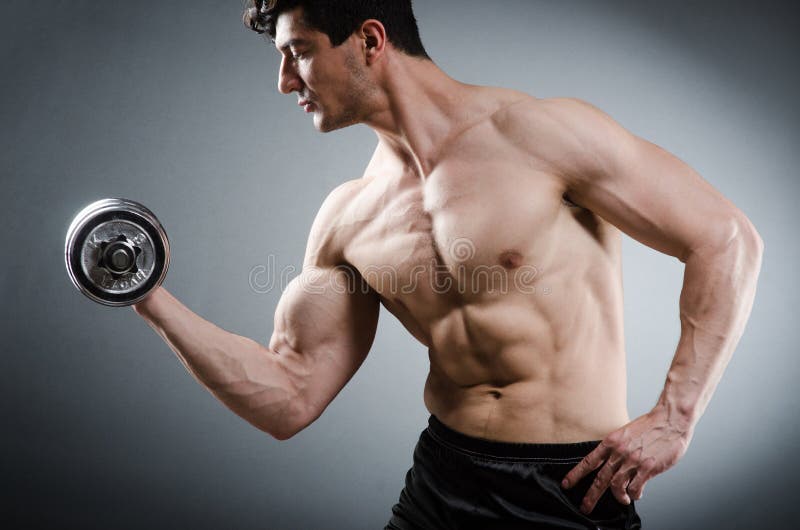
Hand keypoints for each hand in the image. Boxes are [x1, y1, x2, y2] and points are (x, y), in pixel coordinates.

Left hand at [561, 406, 693, 514]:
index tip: (566, 484)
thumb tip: (610, 465)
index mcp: (611, 442)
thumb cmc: (649, 427)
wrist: (670, 420)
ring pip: (616, 486)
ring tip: (622, 500)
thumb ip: (616, 449)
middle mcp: (619, 452)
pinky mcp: (647, 468)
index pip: (588, 461)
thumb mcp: (625, 433)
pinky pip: (635, 489)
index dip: (576, 474)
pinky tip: (636, 494)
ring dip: (618, 497)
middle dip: (591, 496)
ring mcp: (633, 461)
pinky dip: (634, 495)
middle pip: (600, 478)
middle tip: (585, 507)